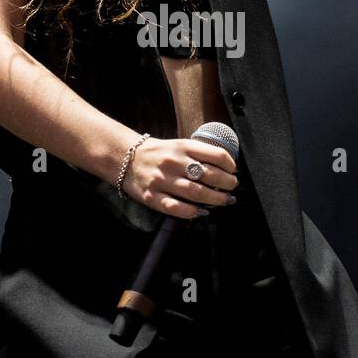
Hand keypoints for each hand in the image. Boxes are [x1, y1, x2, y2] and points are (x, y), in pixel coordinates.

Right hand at [121, 136, 238, 218]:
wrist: (125, 157)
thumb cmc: (158, 153)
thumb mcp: (178, 145)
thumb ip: (199, 154)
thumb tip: (225, 168)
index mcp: (182, 147)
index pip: (215, 155)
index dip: (229, 165)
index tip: (233, 171)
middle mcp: (173, 163)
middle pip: (209, 176)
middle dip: (227, 184)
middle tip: (232, 187)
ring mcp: (162, 181)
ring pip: (196, 193)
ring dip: (215, 199)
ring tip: (224, 200)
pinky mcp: (152, 197)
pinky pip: (176, 208)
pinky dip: (192, 212)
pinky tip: (201, 212)